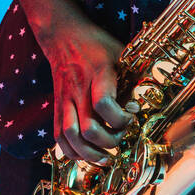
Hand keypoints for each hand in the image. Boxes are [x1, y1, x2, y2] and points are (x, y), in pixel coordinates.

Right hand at [41, 19, 133, 164]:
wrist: (63, 36)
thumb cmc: (97, 45)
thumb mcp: (121, 54)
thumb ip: (131, 79)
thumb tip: (137, 108)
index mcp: (98, 74)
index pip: (104, 103)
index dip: (120, 118)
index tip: (130, 117)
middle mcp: (78, 89)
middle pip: (88, 128)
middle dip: (108, 141)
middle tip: (119, 139)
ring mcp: (64, 99)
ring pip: (70, 136)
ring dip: (88, 153)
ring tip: (104, 158)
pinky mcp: (56, 106)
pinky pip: (58, 136)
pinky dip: (70, 151)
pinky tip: (84, 154)